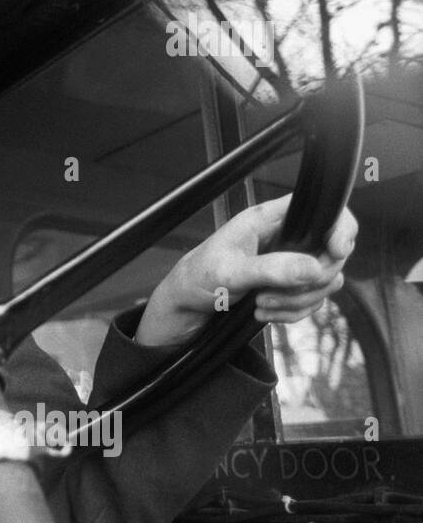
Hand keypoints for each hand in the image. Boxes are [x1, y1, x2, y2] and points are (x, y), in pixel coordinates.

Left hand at [135, 195, 356, 346]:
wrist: (184, 307)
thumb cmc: (196, 278)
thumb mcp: (229, 272)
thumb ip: (272, 268)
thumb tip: (314, 267)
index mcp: (268, 220)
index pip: (321, 211)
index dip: (339, 228)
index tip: (335, 252)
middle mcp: (283, 239)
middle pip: (331, 252)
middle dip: (312, 279)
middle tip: (278, 290)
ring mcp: (288, 264)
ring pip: (324, 281)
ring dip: (297, 300)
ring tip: (261, 302)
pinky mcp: (288, 287)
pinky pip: (311, 301)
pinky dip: (292, 312)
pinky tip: (264, 312)